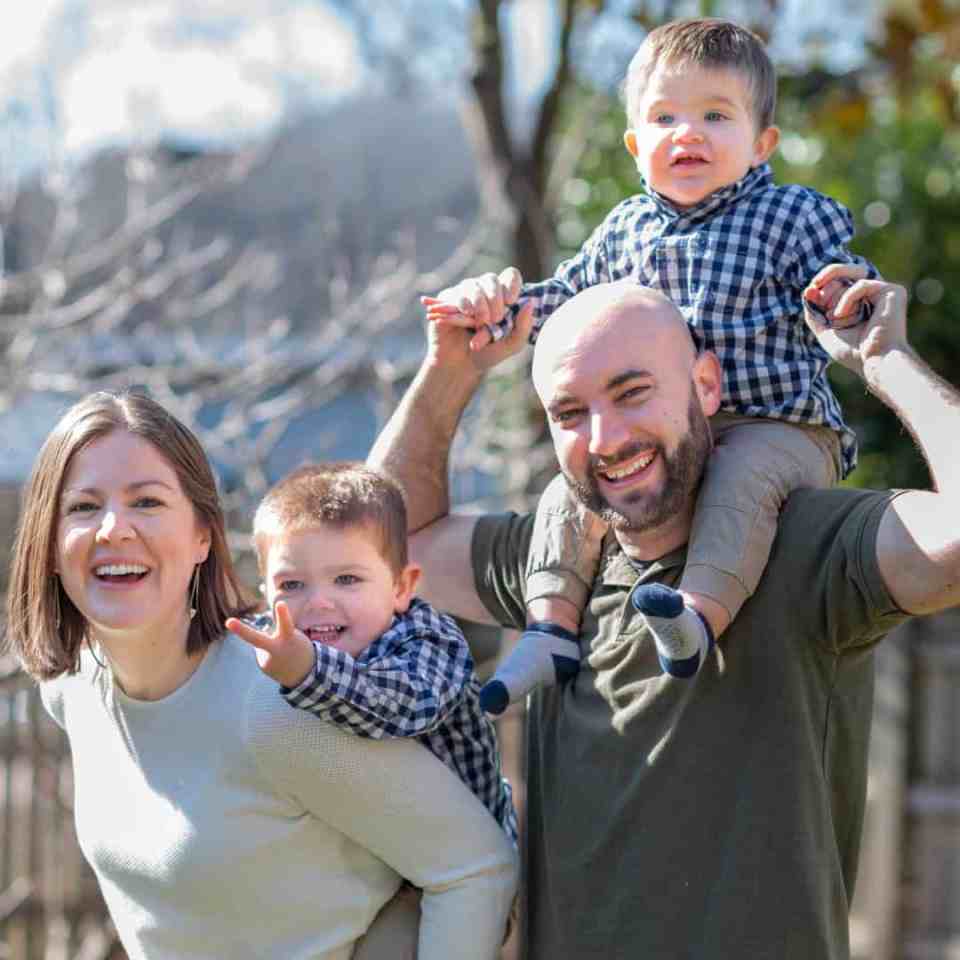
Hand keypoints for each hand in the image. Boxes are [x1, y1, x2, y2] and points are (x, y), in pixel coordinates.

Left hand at [226, 601, 315, 687]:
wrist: (305, 675)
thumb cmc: (298, 647)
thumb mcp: (292, 637)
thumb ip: (275, 633)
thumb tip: (256, 637)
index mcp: (289, 639)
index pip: (286, 625)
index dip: (283, 615)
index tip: (280, 603)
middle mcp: (276, 650)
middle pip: (256, 639)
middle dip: (241, 630)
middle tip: (228, 621)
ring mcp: (267, 660)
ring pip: (263, 643)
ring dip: (272, 645)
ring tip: (285, 654)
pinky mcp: (264, 666)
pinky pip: (264, 652)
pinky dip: (271, 654)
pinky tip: (280, 660)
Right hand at [422, 266, 523, 350]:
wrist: (460, 366)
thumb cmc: (487, 354)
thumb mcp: (510, 345)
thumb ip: (523, 327)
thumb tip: (529, 303)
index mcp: (501, 297)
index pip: (510, 276)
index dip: (512, 284)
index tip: (511, 301)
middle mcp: (482, 292)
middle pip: (491, 279)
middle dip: (495, 298)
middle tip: (496, 319)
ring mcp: (464, 294)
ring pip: (474, 285)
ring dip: (480, 304)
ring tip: (481, 324)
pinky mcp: (447, 299)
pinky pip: (458, 294)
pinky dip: (465, 304)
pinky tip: (468, 315)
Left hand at [803, 263, 908, 378]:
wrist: (875, 362)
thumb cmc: (854, 352)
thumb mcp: (826, 331)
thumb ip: (815, 312)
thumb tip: (808, 290)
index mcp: (859, 301)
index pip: (836, 280)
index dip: (820, 286)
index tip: (810, 298)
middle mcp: (872, 293)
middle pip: (843, 271)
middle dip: (825, 289)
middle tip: (823, 310)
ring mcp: (884, 291)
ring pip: (852, 272)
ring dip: (834, 292)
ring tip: (833, 314)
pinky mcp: (893, 291)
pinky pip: (861, 284)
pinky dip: (847, 299)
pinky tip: (842, 315)